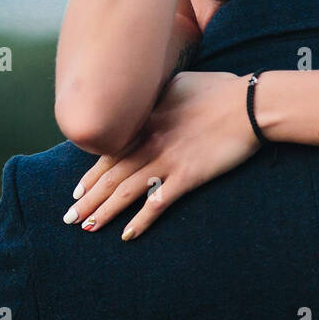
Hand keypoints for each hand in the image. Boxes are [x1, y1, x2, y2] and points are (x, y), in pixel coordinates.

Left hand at [63, 71, 258, 239]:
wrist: (249, 104)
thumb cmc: (221, 90)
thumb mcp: (180, 84)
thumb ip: (158, 98)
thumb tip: (148, 102)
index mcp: (146, 120)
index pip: (110, 151)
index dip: (91, 174)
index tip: (77, 190)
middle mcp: (149, 142)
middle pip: (110, 176)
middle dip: (87, 199)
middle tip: (68, 218)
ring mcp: (167, 160)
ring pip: (125, 192)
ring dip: (103, 212)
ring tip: (87, 228)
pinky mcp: (186, 176)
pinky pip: (156, 203)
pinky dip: (140, 221)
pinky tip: (127, 234)